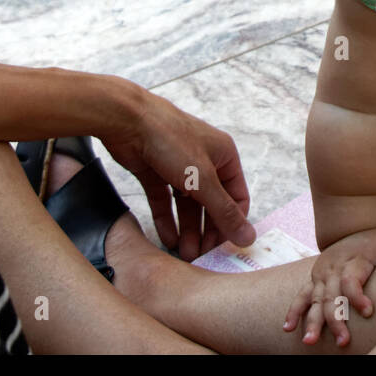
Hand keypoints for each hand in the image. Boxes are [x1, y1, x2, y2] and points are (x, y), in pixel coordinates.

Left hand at [97, 77, 254, 260]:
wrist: (127, 120)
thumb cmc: (171, 140)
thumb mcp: (203, 180)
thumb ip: (224, 211)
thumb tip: (248, 237)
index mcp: (224, 157)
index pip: (237, 197)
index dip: (232, 222)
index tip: (225, 247)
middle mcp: (204, 162)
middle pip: (211, 204)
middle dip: (207, 230)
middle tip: (201, 255)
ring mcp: (178, 168)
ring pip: (187, 206)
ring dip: (188, 230)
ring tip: (184, 253)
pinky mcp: (155, 172)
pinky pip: (165, 201)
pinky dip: (167, 220)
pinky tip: (167, 238)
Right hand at [282, 226, 375, 347]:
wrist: (349, 227)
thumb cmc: (373, 241)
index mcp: (352, 260)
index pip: (351, 280)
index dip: (357, 296)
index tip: (369, 311)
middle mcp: (333, 269)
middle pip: (331, 296)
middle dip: (335, 319)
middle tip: (343, 340)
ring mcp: (320, 276)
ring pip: (313, 301)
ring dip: (312, 321)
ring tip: (311, 342)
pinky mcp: (313, 281)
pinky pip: (300, 297)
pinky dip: (293, 312)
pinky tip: (288, 329)